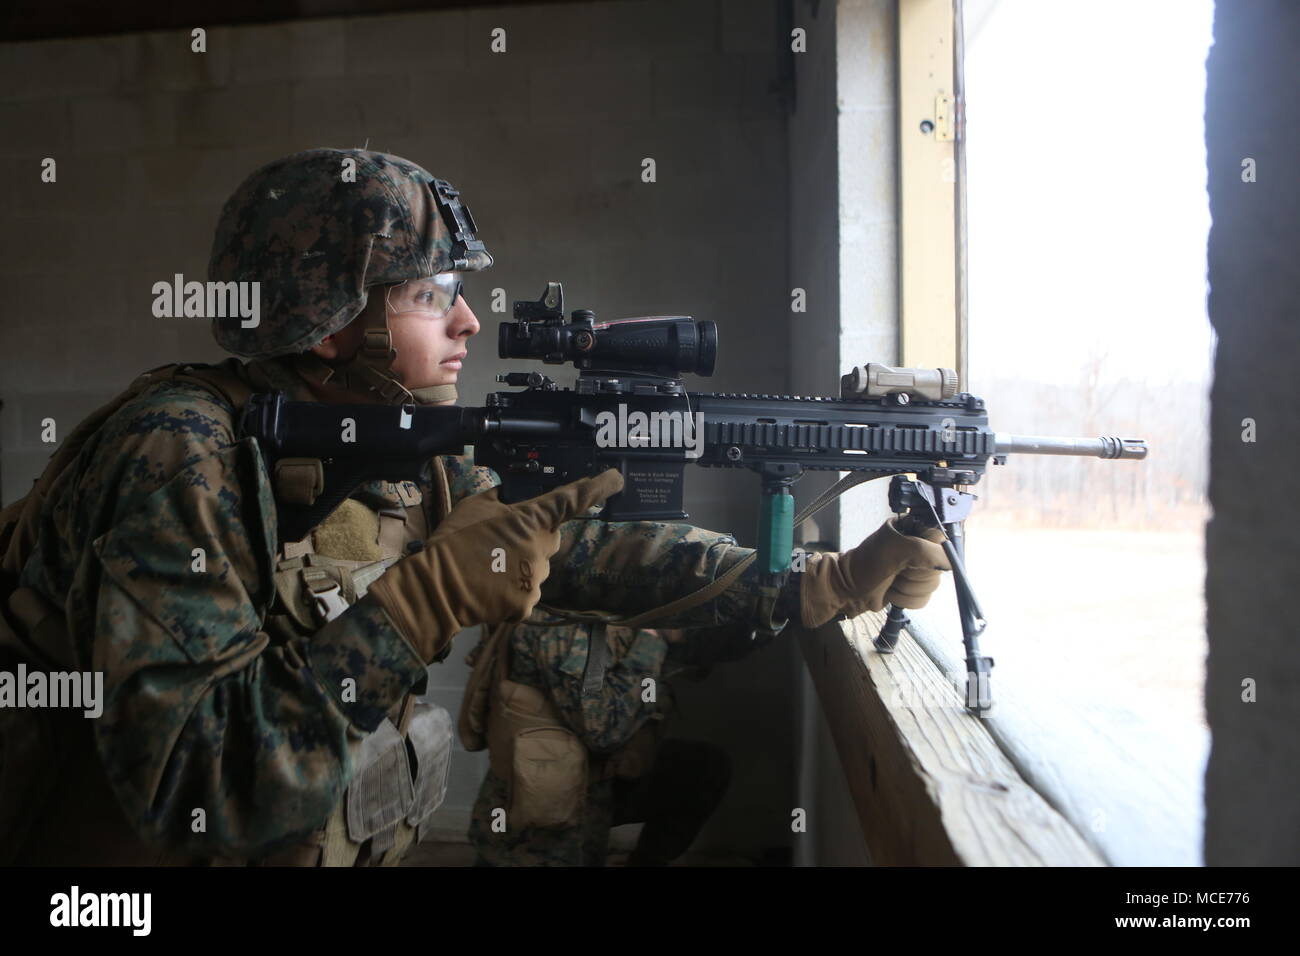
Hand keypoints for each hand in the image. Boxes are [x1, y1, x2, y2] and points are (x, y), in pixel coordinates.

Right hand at [368, 469, 623, 659]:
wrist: (436, 588)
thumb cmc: (454, 541)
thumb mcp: (474, 506)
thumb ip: (501, 500)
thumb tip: (512, 496)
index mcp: (531, 518)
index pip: (572, 499)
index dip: (597, 488)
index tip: (615, 479)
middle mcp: (542, 547)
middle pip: (548, 539)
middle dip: (531, 539)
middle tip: (499, 544)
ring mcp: (537, 577)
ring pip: (536, 567)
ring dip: (519, 566)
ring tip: (488, 569)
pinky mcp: (528, 603)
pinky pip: (526, 592)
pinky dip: (512, 591)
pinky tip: (490, 589)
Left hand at [800, 515, 950, 627]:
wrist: (847, 590)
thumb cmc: (866, 565)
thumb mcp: (895, 551)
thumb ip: (926, 551)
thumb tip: (950, 562)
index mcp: (914, 529)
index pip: (943, 538)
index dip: (934, 553)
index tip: (917, 560)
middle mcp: (918, 547)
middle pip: (940, 566)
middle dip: (916, 575)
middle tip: (898, 571)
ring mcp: (916, 568)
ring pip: (933, 584)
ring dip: (909, 588)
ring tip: (892, 581)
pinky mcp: (912, 588)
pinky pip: (925, 598)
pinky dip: (908, 599)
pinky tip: (893, 592)